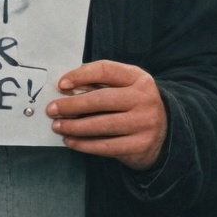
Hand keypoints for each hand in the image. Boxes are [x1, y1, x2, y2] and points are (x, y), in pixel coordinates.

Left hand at [46, 60, 167, 171]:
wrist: (164, 132)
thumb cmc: (134, 105)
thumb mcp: (125, 87)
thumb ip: (100, 84)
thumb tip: (66, 88)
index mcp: (138, 78)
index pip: (106, 70)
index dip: (81, 75)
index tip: (61, 85)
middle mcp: (144, 98)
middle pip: (101, 100)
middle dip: (72, 105)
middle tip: (51, 110)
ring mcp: (144, 123)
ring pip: (101, 125)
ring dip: (74, 127)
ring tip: (57, 126)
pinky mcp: (139, 145)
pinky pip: (106, 146)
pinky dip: (84, 145)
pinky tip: (71, 141)